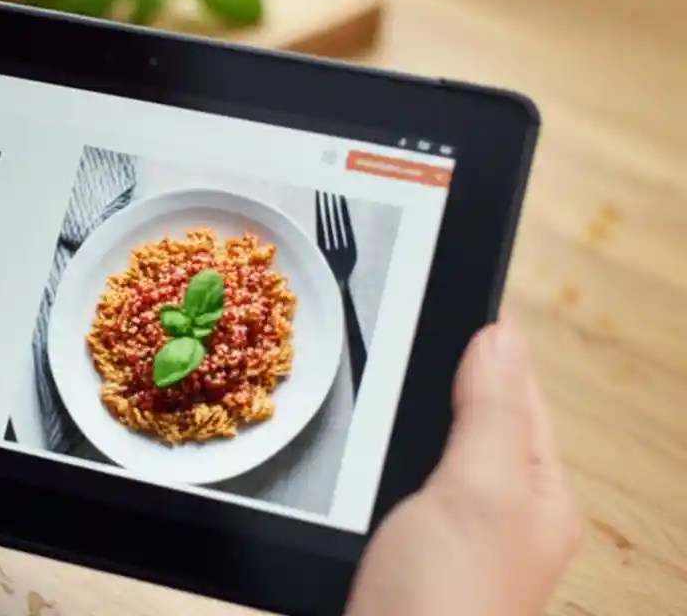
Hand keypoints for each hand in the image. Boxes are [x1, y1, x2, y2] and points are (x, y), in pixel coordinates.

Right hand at [346, 322, 582, 615]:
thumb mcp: (479, 491)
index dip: (480, 346)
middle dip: (428, 382)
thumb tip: (499, 335)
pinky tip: (340, 452)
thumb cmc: (442, 603)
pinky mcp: (394, 553)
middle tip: (383, 334)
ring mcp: (443, 537)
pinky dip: (366, 462)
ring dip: (390, 423)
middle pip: (464, 420)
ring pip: (419, 453)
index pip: (516, 392)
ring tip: (355, 380)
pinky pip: (388, 487)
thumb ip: (491, 412)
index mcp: (537, 494)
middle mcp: (497, 514)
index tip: (432, 294)